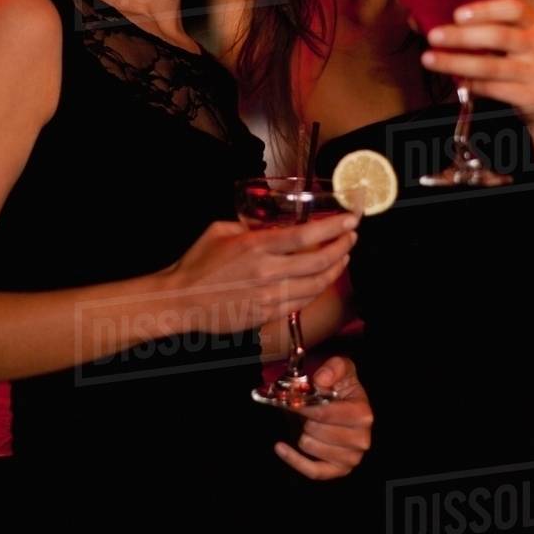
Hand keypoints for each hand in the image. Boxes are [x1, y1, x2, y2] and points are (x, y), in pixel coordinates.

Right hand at [165, 216, 358, 335]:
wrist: (181, 301)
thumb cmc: (197, 263)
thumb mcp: (220, 230)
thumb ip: (249, 225)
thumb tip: (272, 222)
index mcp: (256, 246)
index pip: (305, 235)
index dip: (333, 227)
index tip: (351, 219)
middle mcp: (267, 271)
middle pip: (319, 261)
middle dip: (343, 247)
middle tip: (352, 236)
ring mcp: (269, 296)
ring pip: (316, 284)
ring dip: (335, 268)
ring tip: (344, 256)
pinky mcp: (267, 314)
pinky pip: (302, 302)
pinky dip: (318, 288)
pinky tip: (323, 279)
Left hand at [275, 356, 372, 480]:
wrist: (345, 402)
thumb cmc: (341, 386)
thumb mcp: (340, 367)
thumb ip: (333, 368)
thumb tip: (320, 380)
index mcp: (363, 414)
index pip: (326, 414)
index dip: (307, 407)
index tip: (297, 400)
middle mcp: (361, 439)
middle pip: (315, 430)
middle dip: (306, 419)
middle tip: (307, 412)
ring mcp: (351, 458)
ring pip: (310, 447)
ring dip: (303, 433)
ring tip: (309, 424)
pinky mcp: (338, 470)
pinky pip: (312, 471)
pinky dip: (293, 459)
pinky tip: (281, 446)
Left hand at [417, 0, 533, 126]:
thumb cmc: (514, 59)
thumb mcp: (501, 39)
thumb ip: (468, 28)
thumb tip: (417, 19)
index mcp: (530, 22)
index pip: (513, 7)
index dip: (485, 9)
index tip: (457, 14)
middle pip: (499, 36)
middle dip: (462, 36)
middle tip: (433, 36)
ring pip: (492, 67)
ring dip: (457, 62)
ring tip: (429, 59)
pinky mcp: (532, 94)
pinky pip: (495, 89)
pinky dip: (472, 85)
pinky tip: (456, 82)